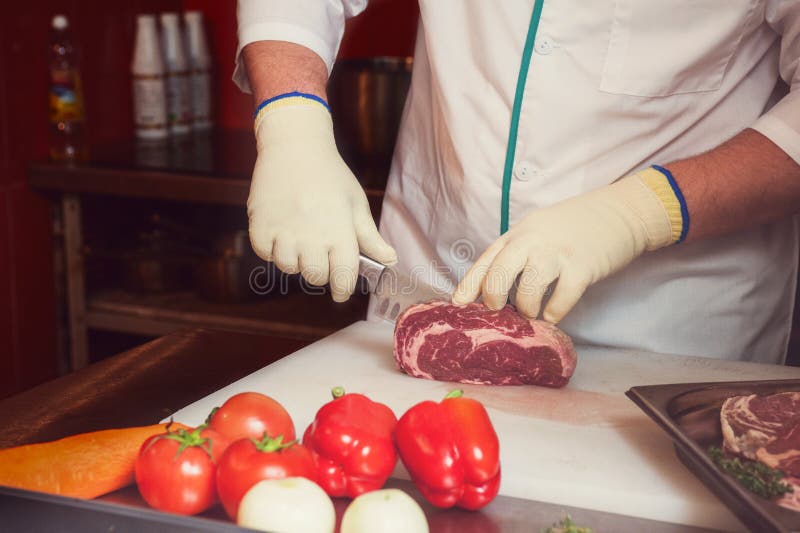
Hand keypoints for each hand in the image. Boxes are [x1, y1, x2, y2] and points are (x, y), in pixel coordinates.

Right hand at [248, 99, 396, 301]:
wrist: (295, 147)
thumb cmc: (331, 176)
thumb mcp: (356, 204)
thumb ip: (370, 237)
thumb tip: (391, 261)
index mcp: (340, 232)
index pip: (343, 277)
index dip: (343, 289)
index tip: (341, 292)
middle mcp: (312, 236)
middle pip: (315, 277)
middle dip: (320, 272)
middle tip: (319, 255)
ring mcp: (284, 232)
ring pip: (288, 268)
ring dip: (295, 259)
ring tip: (299, 238)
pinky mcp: (260, 226)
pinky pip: (265, 254)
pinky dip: (272, 249)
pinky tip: (281, 232)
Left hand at [452, 169, 682, 321]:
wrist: (617, 212)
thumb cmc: (572, 226)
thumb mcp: (535, 231)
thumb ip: (515, 253)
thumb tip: (492, 288)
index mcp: (516, 234)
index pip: (485, 262)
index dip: (468, 286)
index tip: (458, 306)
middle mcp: (531, 242)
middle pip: (499, 275)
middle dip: (494, 300)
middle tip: (500, 311)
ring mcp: (557, 254)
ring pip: (528, 291)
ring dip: (527, 309)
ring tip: (532, 313)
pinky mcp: (582, 267)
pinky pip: (561, 300)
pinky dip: (554, 313)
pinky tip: (553, 315)